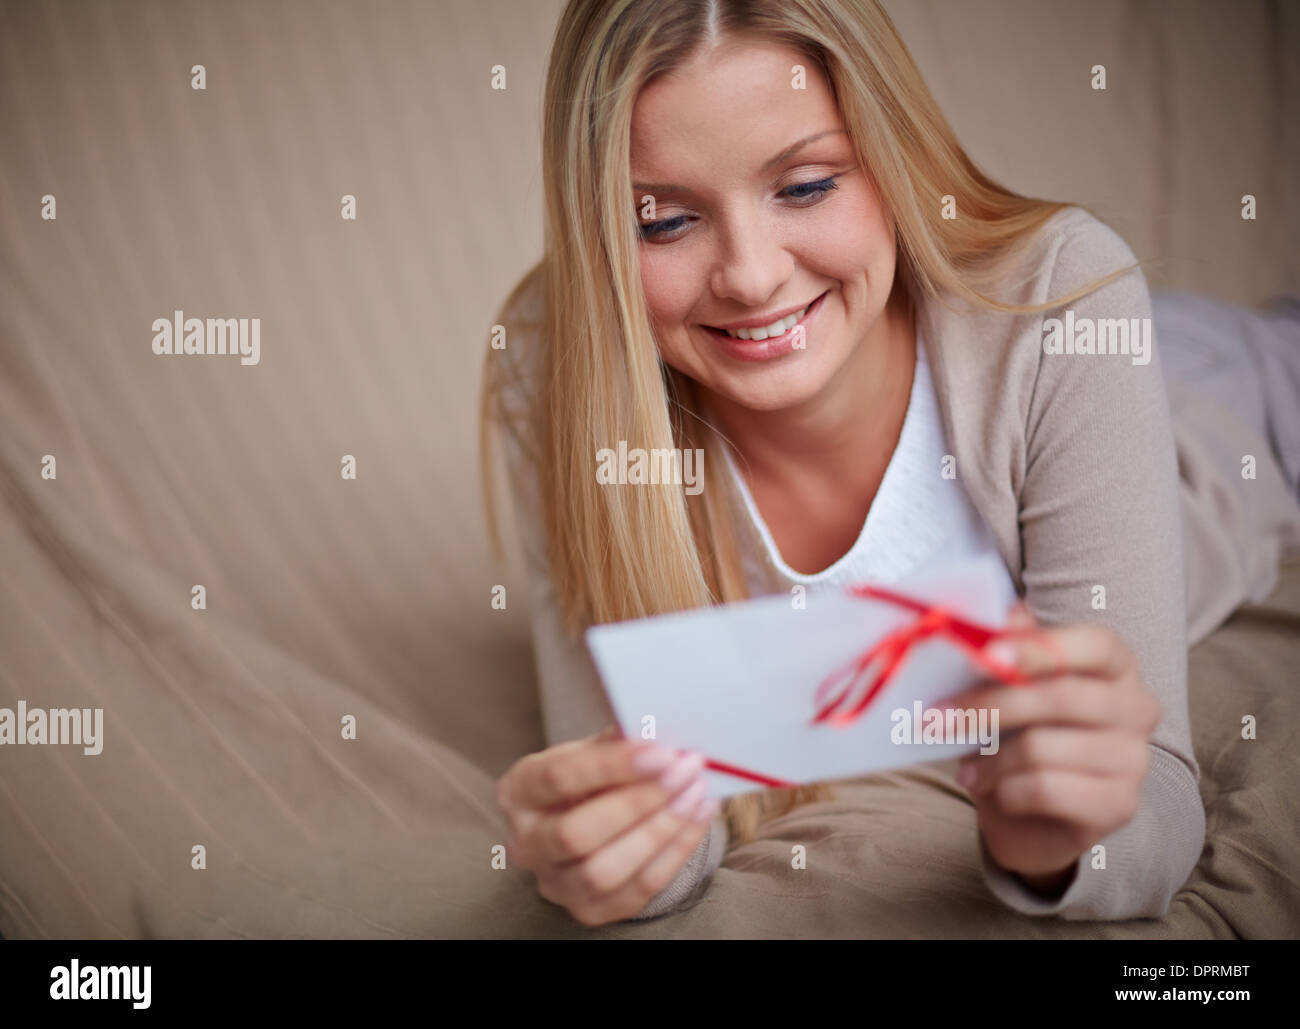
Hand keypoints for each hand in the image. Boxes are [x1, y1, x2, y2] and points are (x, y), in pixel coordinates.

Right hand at [496, 726, 719, 925]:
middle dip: (639, 802)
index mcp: (518, 791)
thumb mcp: (590, 751)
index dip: (613, 765)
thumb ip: (615, 741)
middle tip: (685, 771)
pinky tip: (697, 818)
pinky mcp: (588, 911)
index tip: (662, 751)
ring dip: (660, 830)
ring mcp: (554, 883)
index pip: (559, 778)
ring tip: (695, 794)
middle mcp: (526, 843)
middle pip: (576, 833)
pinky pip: (637, 891)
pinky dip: (674, 853)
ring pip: (604, 871)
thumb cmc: (588, 780)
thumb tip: (653, 727)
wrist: (589, 820)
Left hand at [940, 601, 1161, 894]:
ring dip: (990, 759)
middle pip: (1059, 697)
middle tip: (936, 718)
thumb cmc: (1022, 736)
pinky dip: (1006, 790)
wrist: (1037, 816)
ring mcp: (1135, 759)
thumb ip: (1010, 648)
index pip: (1093, 645)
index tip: (987, 654)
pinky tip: (995, 791)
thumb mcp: (1012, 687)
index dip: (1039, 648)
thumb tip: (998, 615)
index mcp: (1116, 665)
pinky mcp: (1120, 804)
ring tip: (968, 767)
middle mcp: (1138, 707)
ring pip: (1043, 748)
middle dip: (988, 706)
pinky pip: (1047, 789)